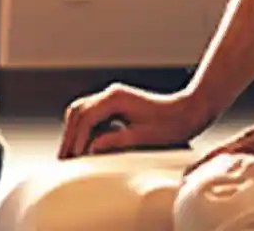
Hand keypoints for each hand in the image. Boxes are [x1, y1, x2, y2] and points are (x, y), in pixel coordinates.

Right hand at [58, 83, 210, 158]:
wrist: (188, 112)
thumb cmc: (170, 126)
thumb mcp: (143, 137)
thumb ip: (116, 141)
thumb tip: (92, 149)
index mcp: (116, 98)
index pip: (86, 118)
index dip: (77, 140)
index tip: (74, 159)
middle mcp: (111, 94)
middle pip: (78, 111)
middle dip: (70, 136)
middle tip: (65, 159)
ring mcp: (113, 97)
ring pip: (81, 111)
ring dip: (74, 132)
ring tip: (71, 154)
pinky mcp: (116, 104)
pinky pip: (92, 114)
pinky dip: (84, 129)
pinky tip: (85, 145)